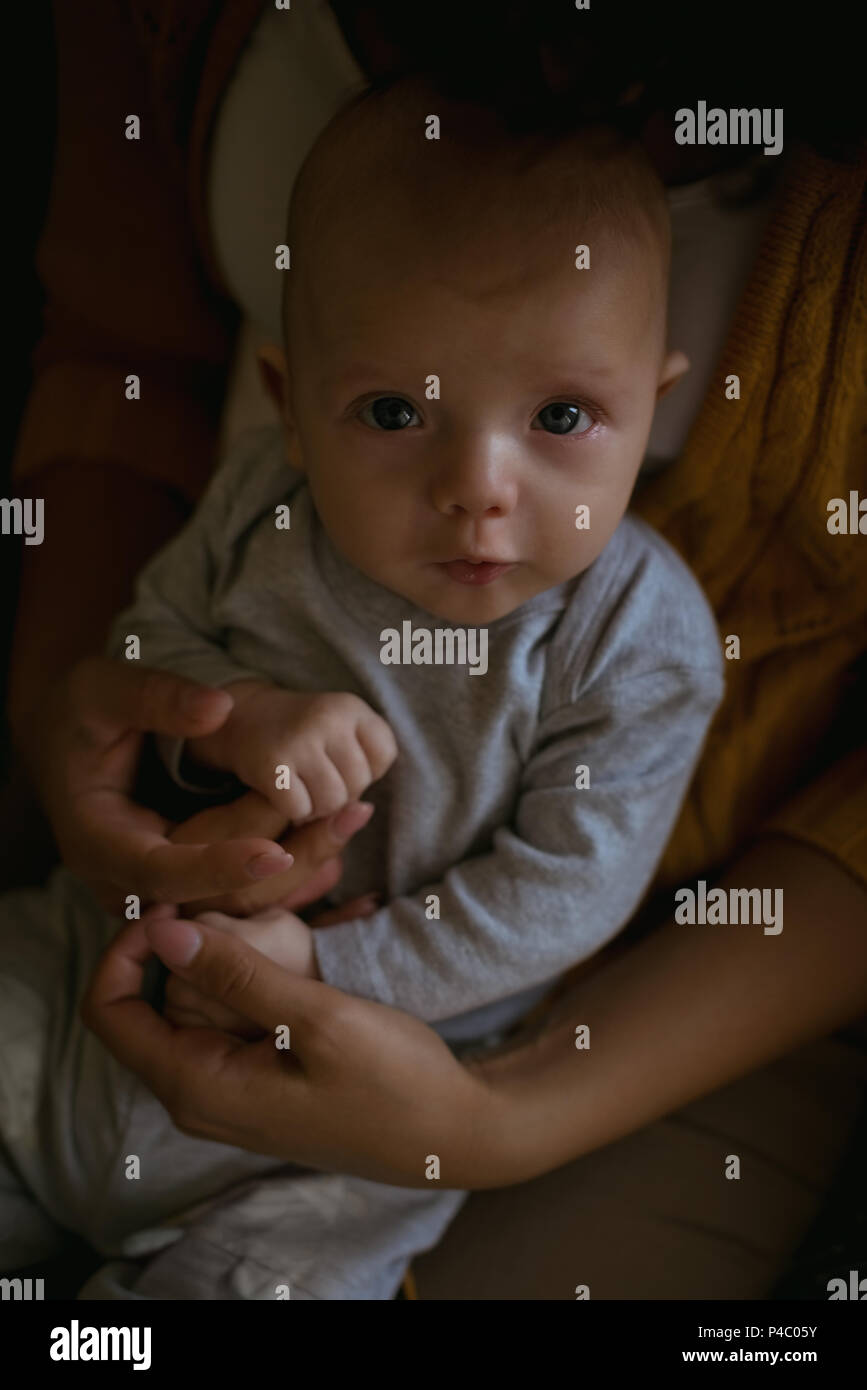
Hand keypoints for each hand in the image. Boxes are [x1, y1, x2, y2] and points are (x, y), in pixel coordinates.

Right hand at [28, 657, 372, 910]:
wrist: (62, 739)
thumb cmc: (78, 711)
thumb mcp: (103, 690)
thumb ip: (155, 697)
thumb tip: (221, 707)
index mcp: (98, 842)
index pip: (162, 872)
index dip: (219, 865)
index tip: (275, 849)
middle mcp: (125, 881)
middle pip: (210, 896)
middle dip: (283, 863)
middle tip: (347, 818)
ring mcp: (155, 890)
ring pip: (233, 901)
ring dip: (298, 865)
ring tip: (354, 819)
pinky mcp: (183, 883)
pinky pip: (239, 891)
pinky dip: (288, 869)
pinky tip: (337, 839)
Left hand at [82, 911, 506, 1188]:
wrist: (454, 1132)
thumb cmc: (393, 1083)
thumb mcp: (317, 1019)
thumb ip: (236, 975)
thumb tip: (162, 932)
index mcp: (197, 1084)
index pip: (108, 1011)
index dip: (124, 947)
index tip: (176, 900)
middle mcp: (199, 1092)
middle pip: (154, 996)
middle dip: (192, 935)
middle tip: (248, 884)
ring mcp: (230, 1085)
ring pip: (199, 996)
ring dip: (236, 942)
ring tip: (299, 891)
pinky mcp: (259, 1074)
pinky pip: (237, 1008)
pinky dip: (263, 965)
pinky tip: (318, 923)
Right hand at [186, 681, 397, 822]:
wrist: (244, 719)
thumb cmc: (304, 737)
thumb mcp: (341, 732)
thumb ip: (363, 762)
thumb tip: (359, 813)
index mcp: (350, 706)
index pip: (385, 755)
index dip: (366, 768)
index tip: (340, 760)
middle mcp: (327, 716)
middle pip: (359, 784)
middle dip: (340, 792)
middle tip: (316, 779)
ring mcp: (298, 739)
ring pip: (332, 804)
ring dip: (317, 808)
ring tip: (302, 789)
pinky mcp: (271, 764)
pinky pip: (300, 811)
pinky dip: (293, 811)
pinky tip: (283, 794)